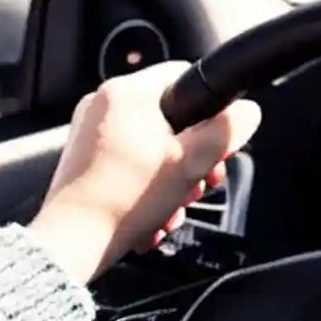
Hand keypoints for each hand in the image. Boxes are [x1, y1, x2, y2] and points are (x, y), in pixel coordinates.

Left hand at [29, 61, 261, 283]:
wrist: (72, 243)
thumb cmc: (126, 198)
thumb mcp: (194, 161)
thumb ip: (229, 130)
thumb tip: (248, 112)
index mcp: (127, 92)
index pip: (188, 77)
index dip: (212, 110)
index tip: (216, 144)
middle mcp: (102, 104)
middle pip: (171, 117)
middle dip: (192, 155)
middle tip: (199, 181)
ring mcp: (90, 132)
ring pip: (152, 144)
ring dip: (172, 176)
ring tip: (174, 204)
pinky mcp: (84, 158)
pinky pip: (130, 161)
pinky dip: (147, 184)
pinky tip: (154, 211)